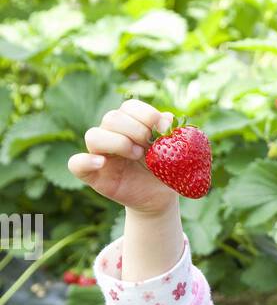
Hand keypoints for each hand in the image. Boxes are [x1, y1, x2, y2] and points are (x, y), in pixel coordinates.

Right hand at [67, 99, 178, 215]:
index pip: (129, 107)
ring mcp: (100, 154)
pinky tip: (102, 163)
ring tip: (137, 155)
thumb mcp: (172, 152)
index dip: (146, 114)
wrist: (159, 198)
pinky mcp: (93, 175)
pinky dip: (85, 161)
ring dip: (118, 142)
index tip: (164, 129)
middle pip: (111, 118)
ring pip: (93, 135)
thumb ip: (170, 134)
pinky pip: (75, 164)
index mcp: (130, 125)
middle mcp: (111, 135)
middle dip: (135, 129)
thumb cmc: (164, 171)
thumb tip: (167, 118)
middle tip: (150, 146)